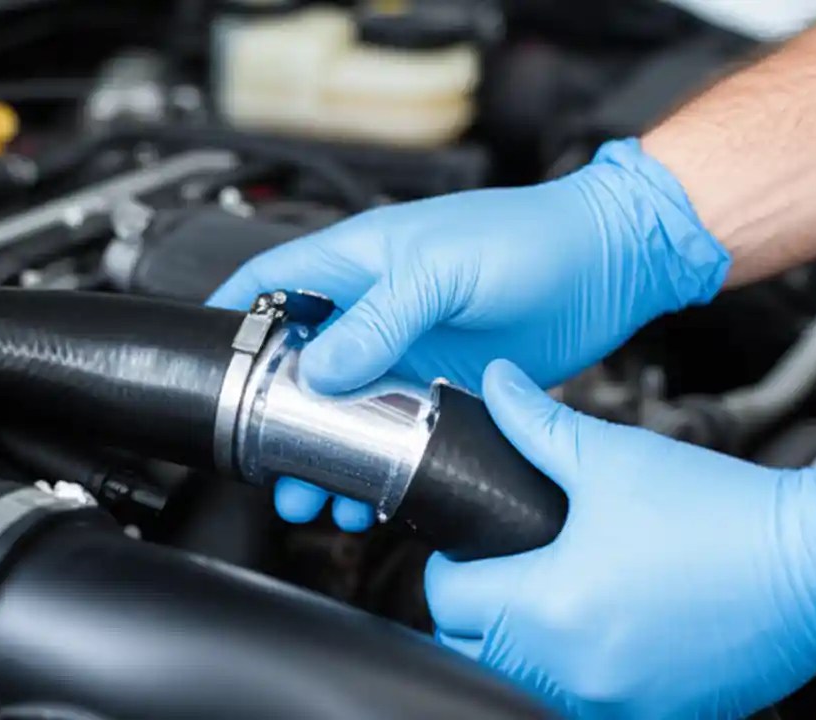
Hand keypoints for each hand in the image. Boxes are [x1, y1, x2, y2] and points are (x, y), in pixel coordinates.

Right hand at [208, 139, 729, 528]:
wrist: (609, 264)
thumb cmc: (528, 237)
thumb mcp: (442, 270)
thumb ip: (378, 319)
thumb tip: (319, 369)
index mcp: (356, 262)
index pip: (269, 283)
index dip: (231, 318)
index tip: (206, 362)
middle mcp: (373, 308)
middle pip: (298, 364)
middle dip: (272, 415)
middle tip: (264, 460)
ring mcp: (405, 349)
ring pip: (342, 408)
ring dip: (322, 452)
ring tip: (311, 494)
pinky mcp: (441, 384)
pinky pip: (394, 431)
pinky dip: (376, 464)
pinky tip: (370, 494)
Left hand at [427, 359, 815, 718]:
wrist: (815, 563)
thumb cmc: (720, 513)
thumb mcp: (610, 457)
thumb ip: (535, 425)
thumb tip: (498, 385)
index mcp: (547, 605)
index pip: (447, 599)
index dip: (451, 564)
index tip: (474, 546)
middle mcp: (571, 667)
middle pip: (475, 646)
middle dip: (480, 606)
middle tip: (512, 566)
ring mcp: (612, 701)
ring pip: (523, 678)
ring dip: (524, 643)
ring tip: (557, 594)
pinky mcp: (654, 717)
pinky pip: (583, 701)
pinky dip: (579, 672)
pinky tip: (605, 629)